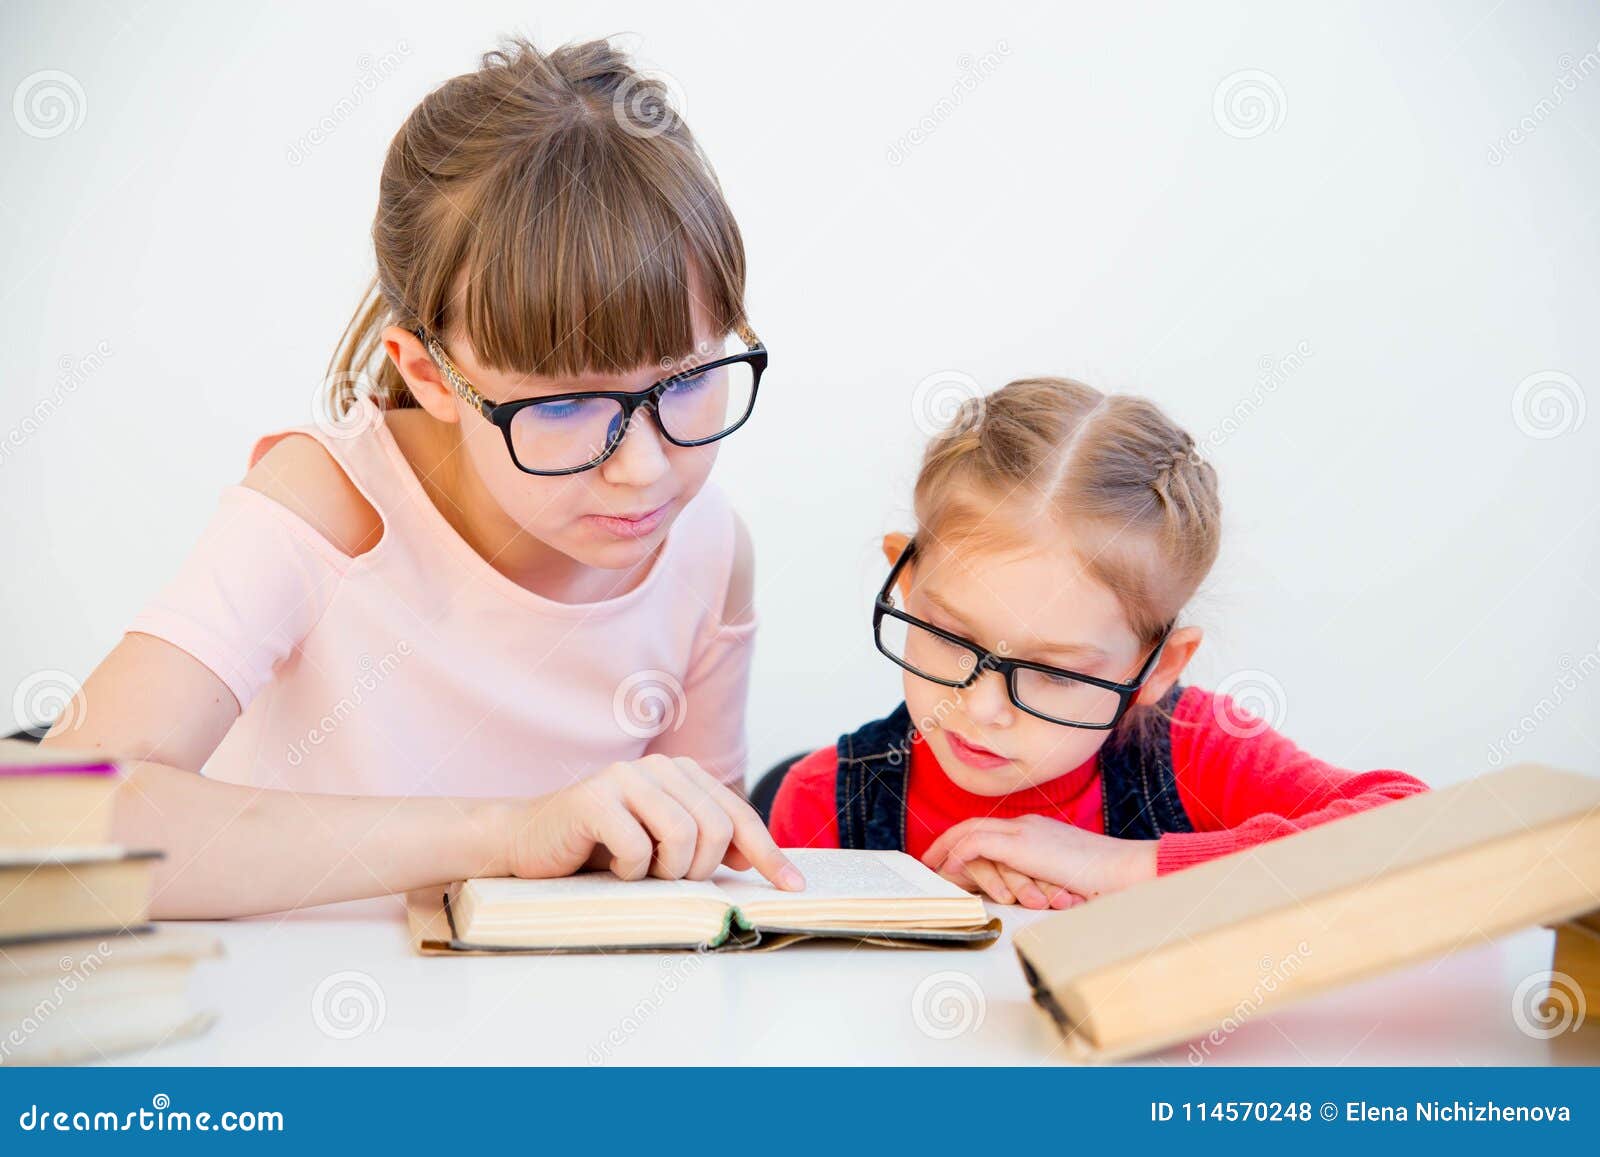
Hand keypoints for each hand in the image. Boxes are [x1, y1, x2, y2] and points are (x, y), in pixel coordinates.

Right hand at [503, 754, 804, 890]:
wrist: (527, 844)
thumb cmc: (598, 850)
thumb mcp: (661, 847)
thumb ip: (705, 843)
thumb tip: (759, 861)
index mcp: (681, 774)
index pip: (739, 814)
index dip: (769, 853)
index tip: (794, 887)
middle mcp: (658, 767)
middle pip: (716, 827)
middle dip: (701, 869)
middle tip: (670, 881)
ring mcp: (624, 778)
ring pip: (683, 835)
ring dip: (666, 872)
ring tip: (640, 874)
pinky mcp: (593, 798)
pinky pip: (637, 847)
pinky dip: (629, 871)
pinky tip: (610, 867)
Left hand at [922, 815, 1155, 905]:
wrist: (1123, 870)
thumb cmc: (1103, 881)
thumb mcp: (1064, 877)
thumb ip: (1041, 877)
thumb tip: (1024, 894)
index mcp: (1038, 832)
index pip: (994, 830)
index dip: (969, 841)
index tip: (952, 857)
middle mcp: (1027, 825)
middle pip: (975, 824)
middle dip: (948, 841)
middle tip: (929, 859)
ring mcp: (1024, 831)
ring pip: (971, 830)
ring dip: (947, 848)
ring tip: (931, 866)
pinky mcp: (1021, 844)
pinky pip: (976, 843)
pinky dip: (959, 854)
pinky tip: (949, 868)